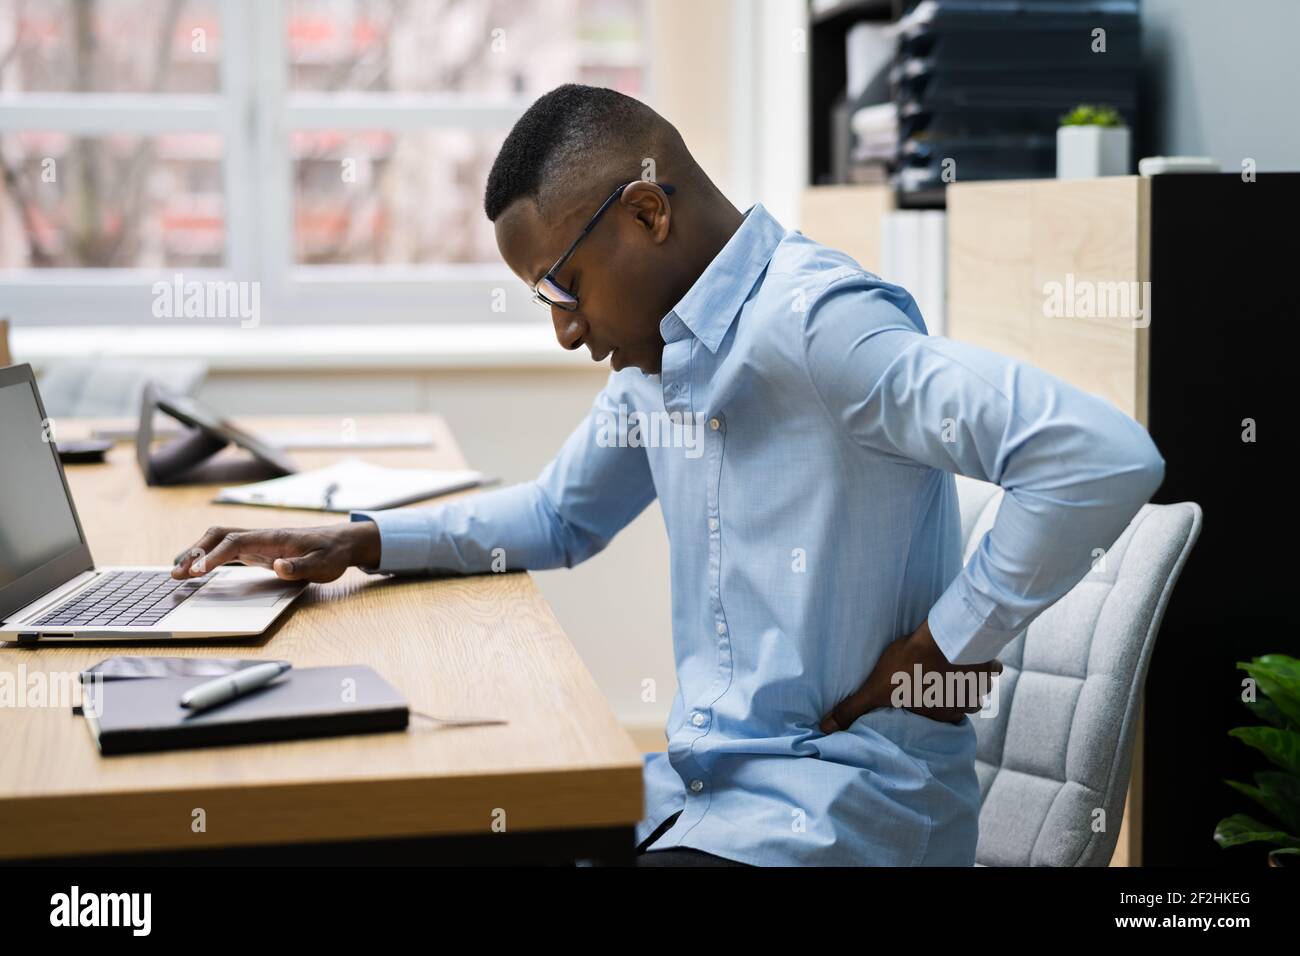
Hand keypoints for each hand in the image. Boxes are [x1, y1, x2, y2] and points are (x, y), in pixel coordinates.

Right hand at [170, 522, 381, 583]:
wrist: (342, 542)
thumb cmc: (333, 553)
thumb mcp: (323, 564)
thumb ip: (301, 566)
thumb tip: (278, 566)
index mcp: (273, 537)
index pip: (235, 542)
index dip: (215, 556)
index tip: (198, 571)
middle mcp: (261, 536)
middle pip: (219, 535)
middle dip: (195, 551)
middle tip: (176, 573)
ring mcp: (258, 542)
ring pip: (220, 540)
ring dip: (198, 552)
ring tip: (178, 571)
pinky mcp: (259, 549)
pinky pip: (228, 549)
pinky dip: (209, 557)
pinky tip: (198, 569)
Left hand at [818, 618, 1002, 732]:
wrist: (943, 640)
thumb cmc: (908, 667)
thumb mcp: (873, 688)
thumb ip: (851, 710)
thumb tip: (824, 729)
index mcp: (936, 717)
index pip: (935, 721)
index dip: (930, 712)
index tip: (925, 700)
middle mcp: (961, 709)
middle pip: (956, 707)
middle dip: (949, 698)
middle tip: (937, 684)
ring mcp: (977, 689)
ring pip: (974, 691)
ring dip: (965, 682)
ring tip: (953, 670)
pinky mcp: (988, 668)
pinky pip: (992, 670)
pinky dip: (986, 665)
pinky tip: (976, 655)